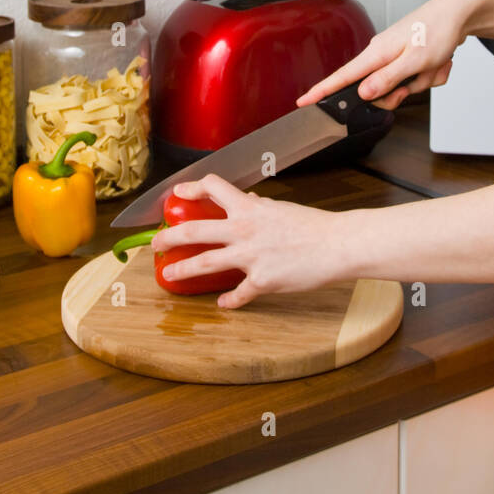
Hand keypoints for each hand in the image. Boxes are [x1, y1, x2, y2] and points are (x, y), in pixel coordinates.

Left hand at [151, 175, 343, 309]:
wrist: (336, 245)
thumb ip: (261, 207)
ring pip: (205, 263)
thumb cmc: (313, 226)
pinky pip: (238, 294)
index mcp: (250, 208)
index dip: (191, 189)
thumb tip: (251, 201)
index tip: (177, 193)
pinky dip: (230, 301)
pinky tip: (223, 304)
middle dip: (169, 236)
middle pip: (195, 230)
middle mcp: (244, 230)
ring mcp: (250, 257)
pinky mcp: (261, 281)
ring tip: (168, 274)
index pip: (213, 188)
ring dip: (182, 270)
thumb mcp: (282, 209)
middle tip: (156, 242)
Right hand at [296, 0, 475, 108]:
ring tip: (433, 63)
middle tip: (418, 79)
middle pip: (377, 91)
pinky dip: (431, 75)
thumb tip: (362, 93)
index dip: (322, 90)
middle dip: (401, 92)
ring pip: (402, 87)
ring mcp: (395, 57)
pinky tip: (439, 61)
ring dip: (422, 81)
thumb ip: (387, 79)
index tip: (303, 101)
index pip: (343, 76)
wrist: (458, 13)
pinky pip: (416, 80)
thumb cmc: (437, 31)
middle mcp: (381, 55)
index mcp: (377, 53)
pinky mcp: (407, 58)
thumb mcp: (414, 61)